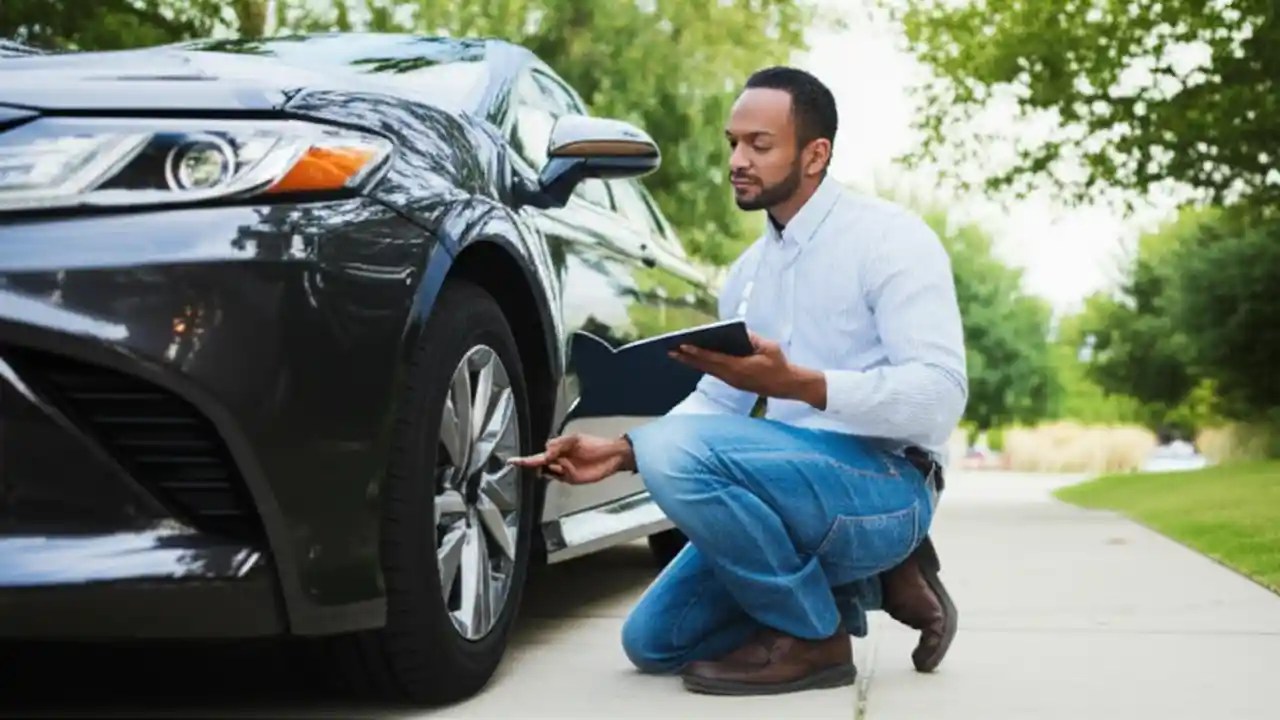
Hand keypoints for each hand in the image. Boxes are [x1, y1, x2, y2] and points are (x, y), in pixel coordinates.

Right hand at [509, 433, 634, 484]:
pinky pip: (558, 477)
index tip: (513, 461)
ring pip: (548, 471)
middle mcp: (558, 460)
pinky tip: (561, 468)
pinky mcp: (570, 479)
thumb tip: (546, 452)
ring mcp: (563, 470)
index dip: (526, 459)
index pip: (539, 454)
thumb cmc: (595, 445)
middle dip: (533, 464)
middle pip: (540, 464)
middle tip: (528, 463)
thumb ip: (559, 444)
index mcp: (558, 449)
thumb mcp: (576, 439)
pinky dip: (555, 474)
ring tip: (550, 463)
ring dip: (545, 469)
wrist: (611, 456)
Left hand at [670, 331, 824, 405]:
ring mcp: (732, 381)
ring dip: (692, 363)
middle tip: (669, 351)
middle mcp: (732, 376)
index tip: (683, 346)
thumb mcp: (769, 347)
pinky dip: (704, 366)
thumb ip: (753, 338)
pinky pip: (715, 373)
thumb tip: (739, 331)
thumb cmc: (779, 364)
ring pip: (709, 370)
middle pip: (706, 367)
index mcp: (740, 367)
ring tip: (676, 355)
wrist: (787, 385)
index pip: (714, 359)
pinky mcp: (734, 383)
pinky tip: (695, 360)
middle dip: (687, 359)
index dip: (697, 353)